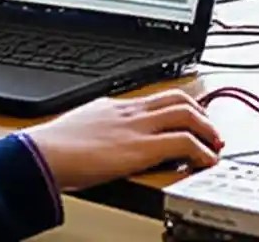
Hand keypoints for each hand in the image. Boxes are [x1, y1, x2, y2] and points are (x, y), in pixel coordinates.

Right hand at [23, 89, 222, 190]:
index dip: (180, 107)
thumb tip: (100, 137)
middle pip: (178, 98)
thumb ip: (97, 127)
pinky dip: (202, 151)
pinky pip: (184, 142)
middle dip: (201, 113)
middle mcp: (130, 111)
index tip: (191, 117)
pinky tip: (206, 161)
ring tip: (215, 145)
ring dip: (208, 129)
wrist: (44, 154)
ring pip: (187, 114)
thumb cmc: (53, 147)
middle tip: (211, 130)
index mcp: (115, 106)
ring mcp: (137, 127)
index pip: (156, 97)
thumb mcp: (80, 127)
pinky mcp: (141, 147)